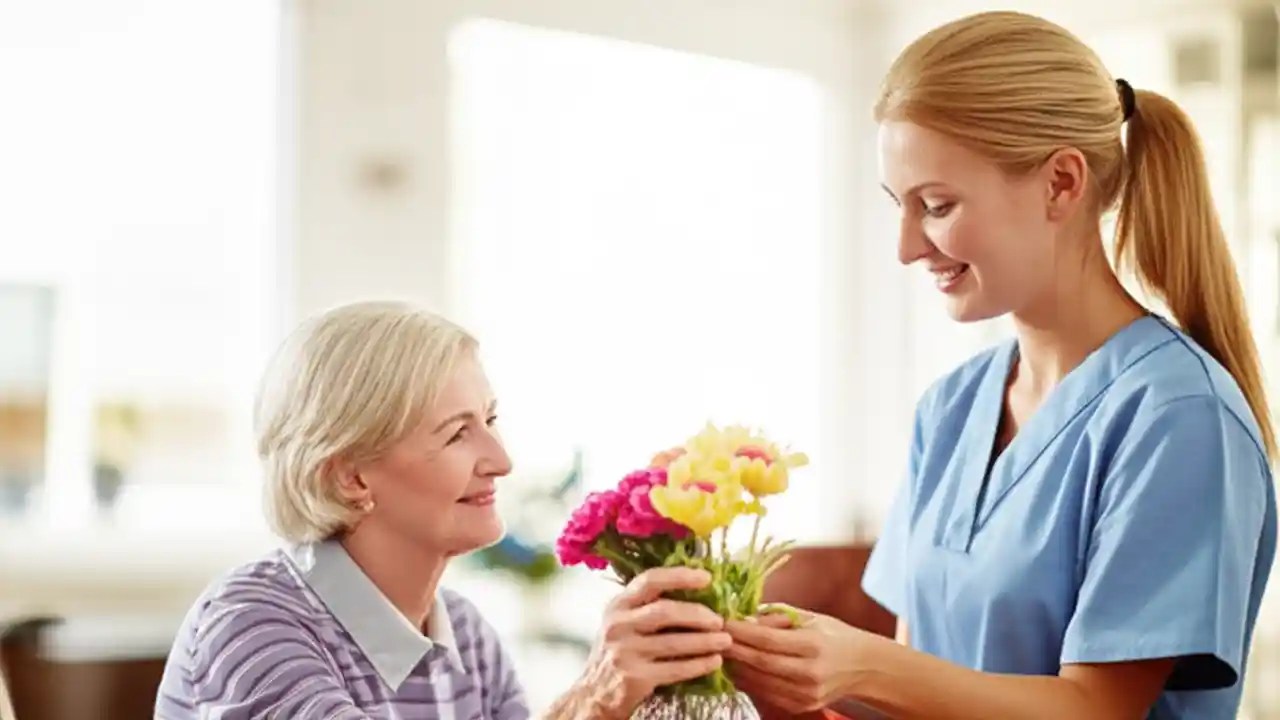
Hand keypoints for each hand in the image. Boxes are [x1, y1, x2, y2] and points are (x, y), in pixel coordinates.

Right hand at [577, 567, 730, 719]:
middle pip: (665, 611)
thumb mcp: (622, 623)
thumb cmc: (617, 653)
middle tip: (720, 620)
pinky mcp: (635, 678)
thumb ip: (647, 607)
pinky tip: (714, 662)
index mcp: (618, 605)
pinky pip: (675, 669)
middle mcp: (618, 625)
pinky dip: (698, 665)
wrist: (593, 695)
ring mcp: (625, 652)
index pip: (650, 581)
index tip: (706, 577)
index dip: (680, 576)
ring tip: (725, 641)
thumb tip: (695, 592)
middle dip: (698, 614)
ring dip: (705, 641)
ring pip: (674, 642)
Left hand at [726, 610, 869, 713]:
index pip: (766, 640)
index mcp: (812, 645)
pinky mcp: (801, 705)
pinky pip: (765, 694)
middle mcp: (809, 672)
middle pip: (759, 662)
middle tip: (712, 637)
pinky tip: (737, 669)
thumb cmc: (834, 635)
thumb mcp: (810, 618)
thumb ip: (776, 617)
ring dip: (735, 667)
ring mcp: (805, 693)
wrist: (864, 666)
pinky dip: (747, 681)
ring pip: (758, 681)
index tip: (722, 621)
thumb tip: (743, 617)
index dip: (740, 632)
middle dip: (732, 649)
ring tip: (720, 652)